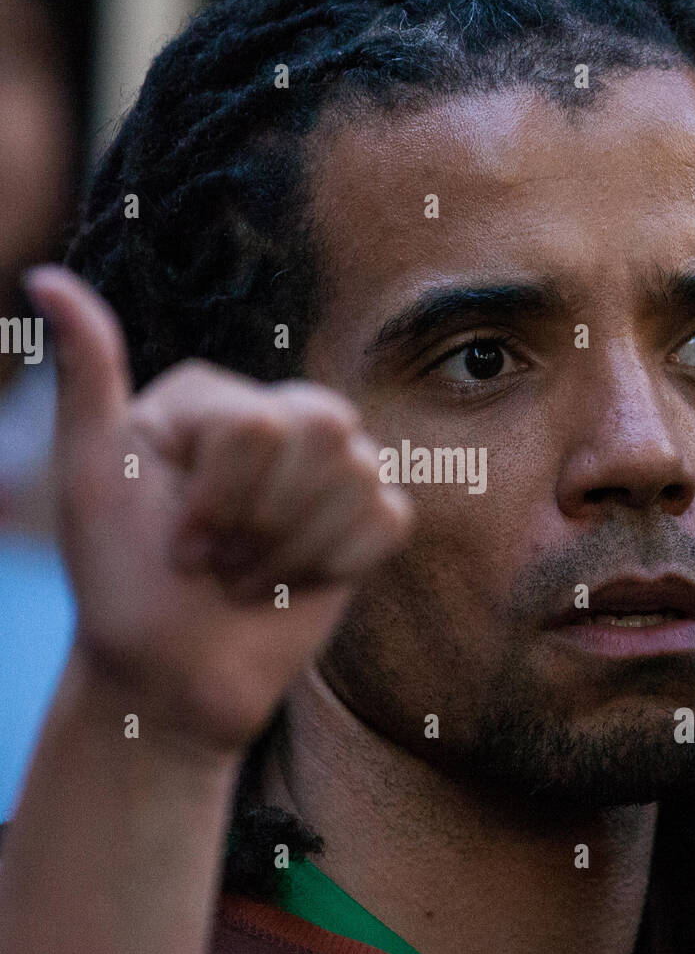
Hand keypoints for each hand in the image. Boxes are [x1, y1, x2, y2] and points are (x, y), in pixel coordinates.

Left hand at [24, 266, 412, 751]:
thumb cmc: (121, 581)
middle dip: (264, 523)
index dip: (222, 500)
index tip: (177, 548)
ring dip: (292, 555)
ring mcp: (328, 467)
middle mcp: (277, 415)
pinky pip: (389, 517)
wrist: (169, 676)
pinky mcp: (366, 518)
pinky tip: (294, 582)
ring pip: (360, 478)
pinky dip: (339, 563)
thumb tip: (45, 277)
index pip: (260, 423)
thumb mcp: (91, 475)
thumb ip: (87, 374)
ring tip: (247, 578)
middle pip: (325, 432)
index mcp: (214, 398)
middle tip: (217, 564)